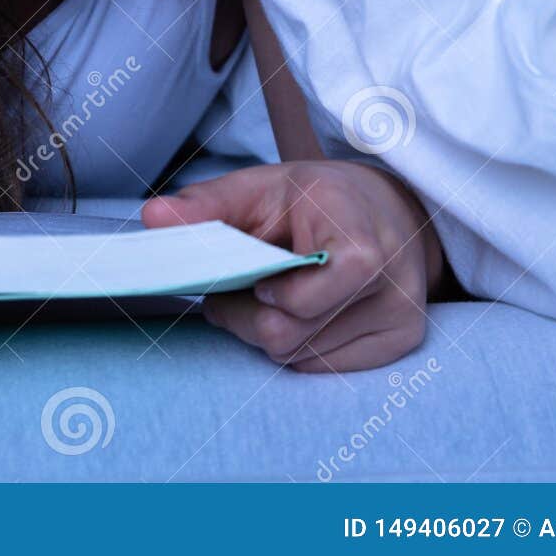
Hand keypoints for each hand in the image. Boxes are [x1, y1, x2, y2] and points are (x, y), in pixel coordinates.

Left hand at [141, 160, 444, 371]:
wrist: (386, 206)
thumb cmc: (314, 198)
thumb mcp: (259, 187)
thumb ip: (206, 206)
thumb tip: (152, 219)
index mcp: (358, 233)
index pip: (301, 299)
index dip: (267, 295)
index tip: (258, 276)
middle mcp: (393, 279)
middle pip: (285, 336)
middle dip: (247, 316)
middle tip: (245, 286)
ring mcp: (404, 314)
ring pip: (300, 358)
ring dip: (271, 331)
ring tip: (276, 292)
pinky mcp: (404, 341)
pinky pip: (323, 367)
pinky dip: (301, 344)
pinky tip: (307, 311)